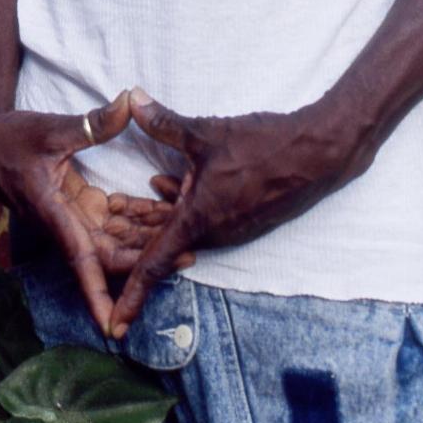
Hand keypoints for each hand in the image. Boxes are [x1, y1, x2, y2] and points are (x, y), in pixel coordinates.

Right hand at [0, 93, 184, 338]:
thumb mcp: (51, 129)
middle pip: (112, 253)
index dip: (99, 294)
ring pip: (117, 238)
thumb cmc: (9, 138)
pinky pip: (113, 219)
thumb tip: (128, 103)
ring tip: (185, 232)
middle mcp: (67, 223)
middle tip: (189, 254)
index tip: (113, 325)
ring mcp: (74, 215)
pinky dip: (136, 216)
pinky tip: (163, 210)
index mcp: (55, 213)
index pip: (82, 261)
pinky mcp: (78, 204)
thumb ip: (93, 123)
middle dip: (147, 258)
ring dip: (147, 237)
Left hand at [103, 92, 365, 336]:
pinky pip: (201, 221)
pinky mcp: (242, 221)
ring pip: (182, 230)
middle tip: (107, 214)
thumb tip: (131, 98)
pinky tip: (166, 185)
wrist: (315, 155)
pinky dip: (179, 208)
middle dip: (133, 232)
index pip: (154, 264)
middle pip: (162, 245)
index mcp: (199, 220)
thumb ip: (163, 122)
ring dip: (157, 217)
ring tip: (127, 200)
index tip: (113, 324)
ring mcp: (231, 230)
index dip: (131, 294)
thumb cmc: (261, 145)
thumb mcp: (205, 133)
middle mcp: (214, 234)